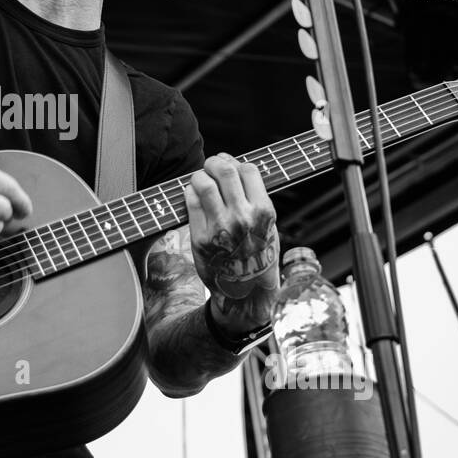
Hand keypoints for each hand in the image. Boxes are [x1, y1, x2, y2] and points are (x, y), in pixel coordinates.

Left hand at [184, 153, 279, 334]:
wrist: (245, 294)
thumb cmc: (258, 257)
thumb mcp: (268, 227)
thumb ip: (254, 199)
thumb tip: (232, 165)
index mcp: (264, 213)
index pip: (248, 169)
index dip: (236, 162)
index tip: (230, 165)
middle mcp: (243, 218)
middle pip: (224, 170)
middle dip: (215, 162)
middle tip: (211, 167)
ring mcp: (220, 228)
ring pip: (203, 183)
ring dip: (199, 176)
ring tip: (200, 180)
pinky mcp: (200, 239)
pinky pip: (190, 203)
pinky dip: (190, 193)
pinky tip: (194, 197)